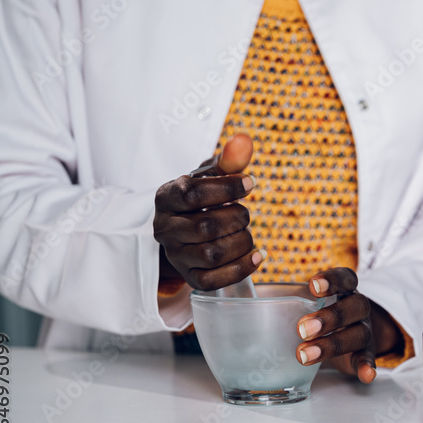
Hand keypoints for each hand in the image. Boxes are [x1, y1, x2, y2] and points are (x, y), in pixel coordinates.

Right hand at [153, 134, 263, 290]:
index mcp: (166, 197)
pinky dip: (243, 268)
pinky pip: (215, 281)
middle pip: (207, 227)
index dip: (227, 188)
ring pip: (213, 254)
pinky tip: (257, 255)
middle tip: (244, 213)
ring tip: (245, 232)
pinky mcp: (190, 278)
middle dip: (238, 218)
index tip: (250, 184)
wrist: (186, 230)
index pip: (193, 193)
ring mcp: (175, 256)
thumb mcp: (211, 176)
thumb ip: (228, 160)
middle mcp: (164, 229)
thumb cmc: (202, 199)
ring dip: (242, 242)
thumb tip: (244, 141)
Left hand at [295, 268, 403, 384]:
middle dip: (328, 317)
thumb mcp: (314, 300)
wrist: (349, 331)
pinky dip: (368, 367)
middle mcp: (359, 307)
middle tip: (302, 328)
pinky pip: (369, 359)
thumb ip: (295, 300)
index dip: (331, 280)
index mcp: (346, 289)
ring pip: (357, 334)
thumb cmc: (323, 314)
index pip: (345, 278)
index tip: (313, 286)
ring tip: (304, 355)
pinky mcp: (365, 353)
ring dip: (331, 344)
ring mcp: (364, 330)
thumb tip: (254, 299)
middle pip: (353, 307)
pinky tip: (366, 375)